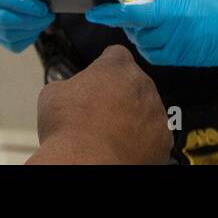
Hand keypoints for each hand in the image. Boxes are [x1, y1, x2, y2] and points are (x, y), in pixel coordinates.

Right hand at [0, 0, 53, 52]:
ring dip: (32, 30)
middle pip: (3, 19)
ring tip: (46, 21)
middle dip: (30, 20)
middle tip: (48, 16)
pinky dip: (29, 38)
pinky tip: (38, 28)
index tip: (43, 7)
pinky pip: (12, 44)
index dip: (23, 4)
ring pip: (8, 35)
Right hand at [31, 45, 171, 163]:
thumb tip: (68, 91)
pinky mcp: (164, 141)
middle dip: (120, 94)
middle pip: (134, 82)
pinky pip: (155, 136)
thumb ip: (69, 84)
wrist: (85, 163)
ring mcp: (157, 113)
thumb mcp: (53, 93)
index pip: (116, 55)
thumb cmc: (68, 128)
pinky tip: (123, 147)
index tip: (97, 79)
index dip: (104, 67)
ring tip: (110, 133)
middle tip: (99, 111)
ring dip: (134, 116)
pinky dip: (143, 141)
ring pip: (147, 109)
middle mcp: (143, 85)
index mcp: (117, 66)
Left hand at [84, 0, 217, 66]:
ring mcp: (174, 37)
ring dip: (134, 31)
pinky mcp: (179, 55)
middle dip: (109, 14)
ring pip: (140, 37)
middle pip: (130, 15)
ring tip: (139, 25)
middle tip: (95, 12)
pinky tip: (151, 39)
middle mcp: (170, 15)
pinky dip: (147, 46)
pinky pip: (152, 53)